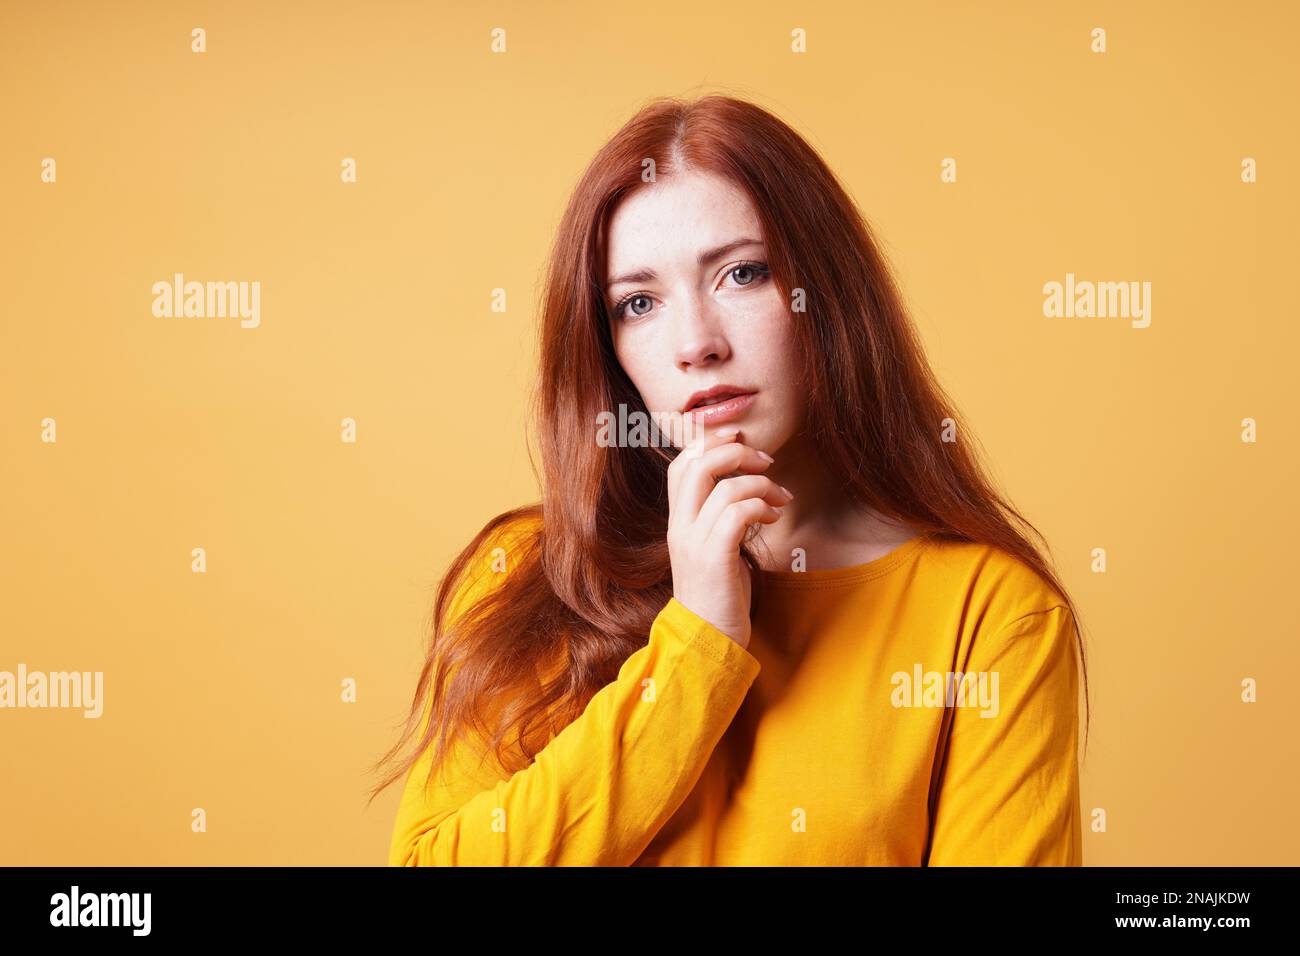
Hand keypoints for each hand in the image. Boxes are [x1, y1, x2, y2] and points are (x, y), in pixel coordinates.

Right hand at [665, 427, 792, 648]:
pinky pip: (739, 513)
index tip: (741, 443)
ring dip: (762, 484)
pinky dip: (762, 506)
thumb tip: (745, 487)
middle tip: (766, 461)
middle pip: (699, 464)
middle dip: (737, 453)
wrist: (707, 641)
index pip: (681, 465)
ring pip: (725, 487)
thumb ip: (719, 519)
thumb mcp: (712, 548)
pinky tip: (775, 516)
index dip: (710, 444)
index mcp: (678, 522)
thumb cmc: (718, 595)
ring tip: (781, 498)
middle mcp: (680, 527)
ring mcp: (694, 542)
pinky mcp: (715, 558)